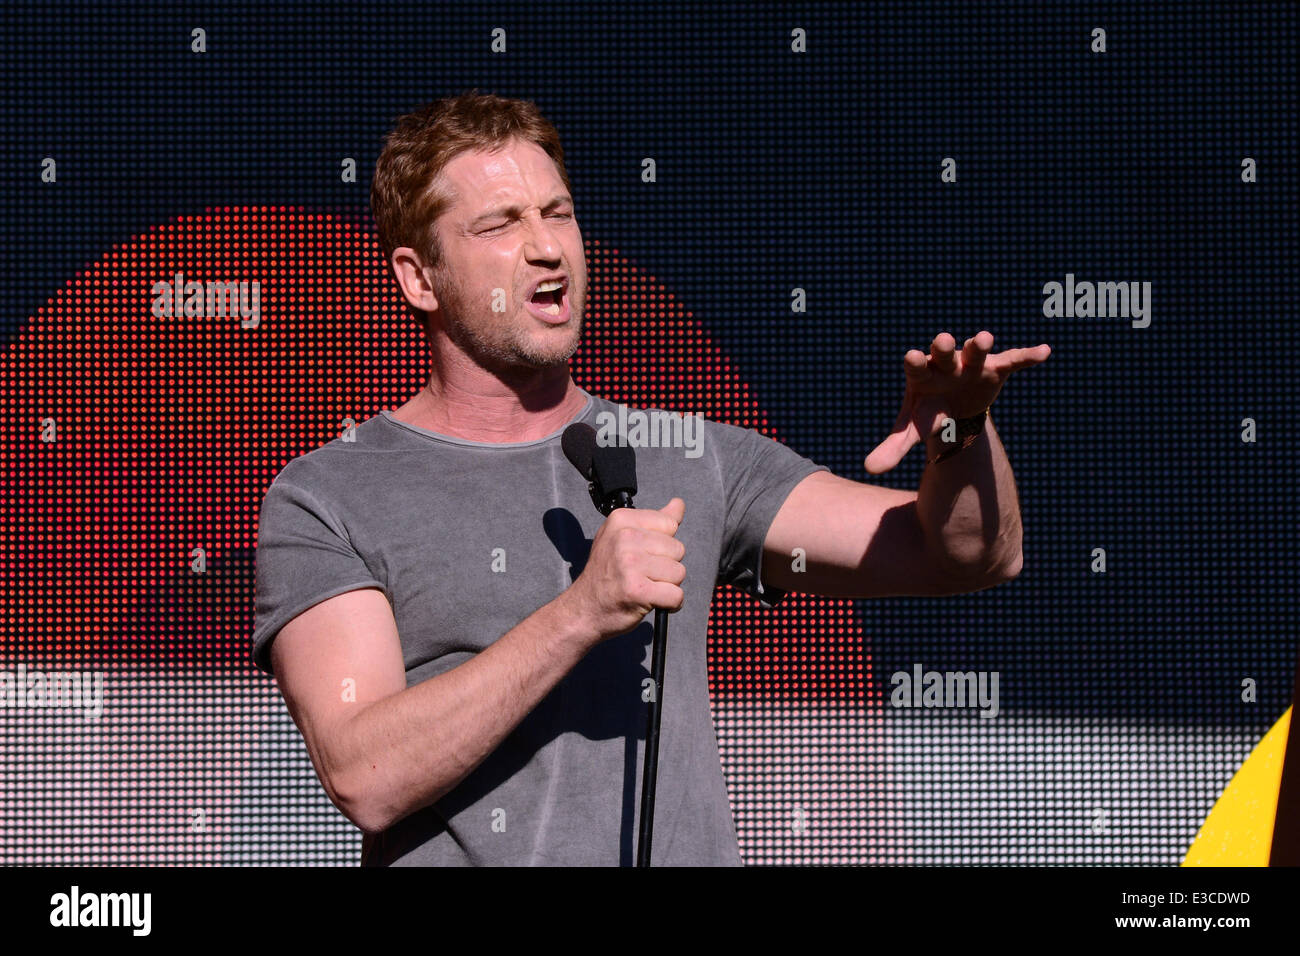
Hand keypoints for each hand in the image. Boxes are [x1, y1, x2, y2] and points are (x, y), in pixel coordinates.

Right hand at [564, 497, 686, 644]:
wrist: (584, 609)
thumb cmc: (607, 573)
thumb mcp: (623, 537)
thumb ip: (654, 521)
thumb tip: (679, 504)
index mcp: (622, 520)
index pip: (670, 524)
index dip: (663, 544)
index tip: (643, 555)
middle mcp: (624, 538)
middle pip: (677, 549)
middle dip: (666, 566)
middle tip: (642, 574)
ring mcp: (630, 564)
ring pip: (679, 572)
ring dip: (667, 585)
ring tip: (645, 587)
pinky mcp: (637, 590)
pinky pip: (676, 595)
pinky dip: (670, 603)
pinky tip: (652, 601)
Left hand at [864, 331, 1049, 474]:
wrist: (956, 408)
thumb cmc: (929, 414)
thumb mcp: (912, 431)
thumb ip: (893, 447)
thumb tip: (869, 469)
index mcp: (922, 375)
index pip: (916, 366)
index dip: (915, 362)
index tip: (911, 357)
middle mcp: (946, 364)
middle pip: (944, 352)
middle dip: (944, 348)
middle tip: (943, 341)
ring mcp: (972, 363)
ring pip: (976, 350)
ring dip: (980, 344)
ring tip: (985, 339)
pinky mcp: (997, 368)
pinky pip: (1014, 359)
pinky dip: (1029, 355)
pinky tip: (1044, 352)